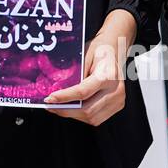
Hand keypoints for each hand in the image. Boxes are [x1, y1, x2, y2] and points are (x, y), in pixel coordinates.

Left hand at [45, 8, 134, 124]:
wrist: (115, 49)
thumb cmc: (98, 50)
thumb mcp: (84, 55)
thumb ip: (75, 74)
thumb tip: (58, 90)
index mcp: (108, 75)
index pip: (83, 92)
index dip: (64, 97)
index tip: (49, 98)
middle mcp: (116, 90)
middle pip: (87, 109)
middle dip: (65, 110)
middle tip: (50, 105)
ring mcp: (118, 100)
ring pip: (91, 117)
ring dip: (72, 115)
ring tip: (58, 108)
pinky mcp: (117, 106)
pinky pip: (96, 118)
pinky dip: (81, 116)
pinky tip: (71, 108)